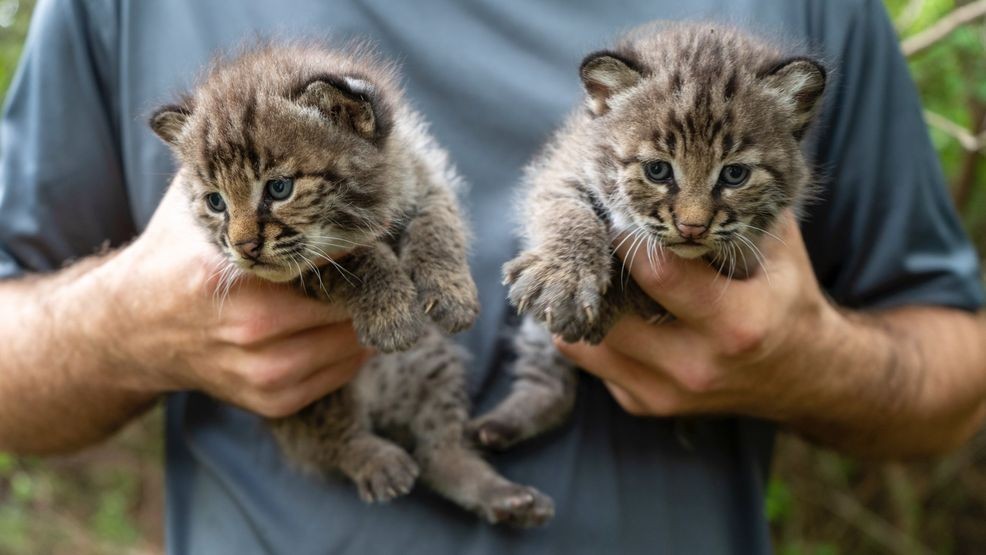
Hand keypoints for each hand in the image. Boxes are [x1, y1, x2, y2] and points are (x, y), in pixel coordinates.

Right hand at [94, 180, 369, 417]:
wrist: (129, 333)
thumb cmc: (172, 257)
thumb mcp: (195, 202)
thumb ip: (238, 168)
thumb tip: (296, 124)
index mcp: (228, 274)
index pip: (325, 251)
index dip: (359, 233)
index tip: (375, 216)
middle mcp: (249, 329)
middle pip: (349, 300)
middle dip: (374, 275)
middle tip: (387, 252)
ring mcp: (262, 372)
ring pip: (354, 340)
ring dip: (370, 312)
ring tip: (374, 284)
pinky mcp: (273, 401)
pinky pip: (343, 372)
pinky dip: (354, 346)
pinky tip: (348, 318)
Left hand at [555, 211, 843, 419]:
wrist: (805, 378)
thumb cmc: (787, 299)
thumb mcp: (780, 250)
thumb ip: (741, 207)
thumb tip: (697, 157)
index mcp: (736, 325)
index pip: (656, 272)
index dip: (628, 235)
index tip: (618, 211)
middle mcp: (697, 367)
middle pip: (610, 312)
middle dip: (596, 272)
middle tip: (591, 241)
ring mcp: (667, 394)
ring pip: (585, 344)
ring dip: (585, 304)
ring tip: (594, 272)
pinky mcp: (646, 406)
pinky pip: (594, 363)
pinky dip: (594, 331)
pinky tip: (609, 304)